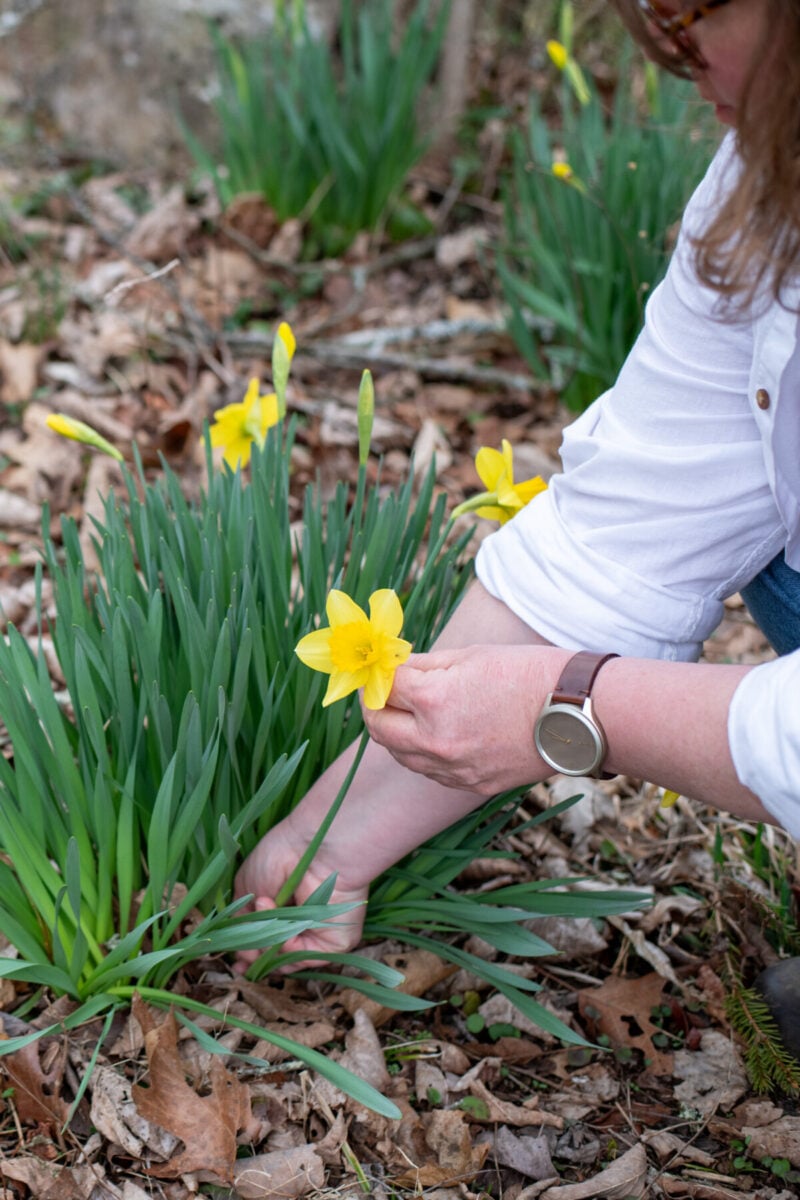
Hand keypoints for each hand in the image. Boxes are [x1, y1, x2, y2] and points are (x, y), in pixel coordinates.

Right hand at [233, 813, 369, 973]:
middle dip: (258, 958)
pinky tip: (285, 933)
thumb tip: (243, 948)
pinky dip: (292, 949)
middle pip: (276, 955)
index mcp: (281, 910)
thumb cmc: (278, 857)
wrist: (312, 846)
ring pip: (289, 960)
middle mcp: (301, 923)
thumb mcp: (248, 888)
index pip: (265, 940)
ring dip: (271, 947)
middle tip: (243, 958)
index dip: (249, 953)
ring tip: (266, 918)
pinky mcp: (336, 940)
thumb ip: (244, 920)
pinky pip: (309, 956)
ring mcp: (319, 933)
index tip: (234, 962)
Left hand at [363, 644, 569, 794]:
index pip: (383, 687)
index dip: (379, 674)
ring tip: (410, 712)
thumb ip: (426, 666)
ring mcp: (453, 769)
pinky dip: (424, 753)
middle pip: (378, 727)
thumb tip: (397, 668)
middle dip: (376, 706)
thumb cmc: (528, 674)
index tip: (381, 668)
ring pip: (401, 755)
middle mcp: (436, 741)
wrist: (577, 713)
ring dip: (396, 732)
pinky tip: (438, 734)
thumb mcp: (470, 656)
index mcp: (433, 700)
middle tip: (384, 691)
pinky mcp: (472, 785)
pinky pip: (430, 772)